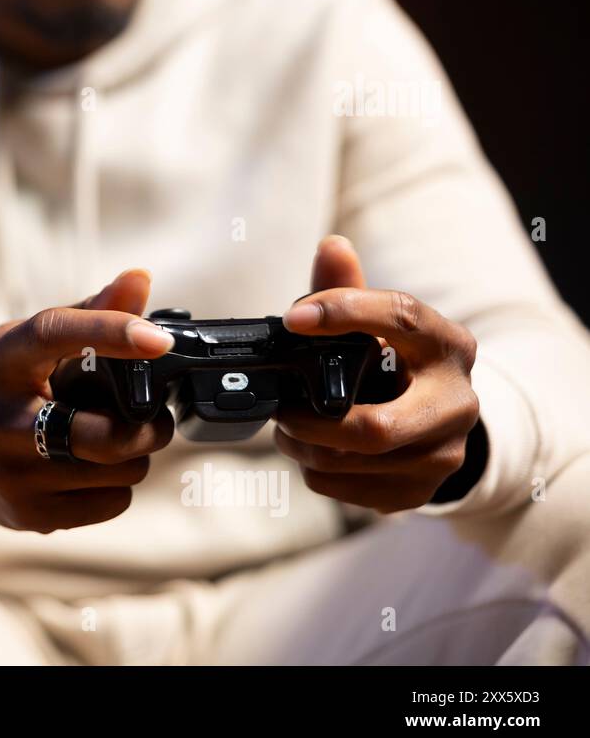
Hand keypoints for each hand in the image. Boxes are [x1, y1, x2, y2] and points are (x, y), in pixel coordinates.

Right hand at [0, 269, 175, 533]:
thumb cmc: (8, 386)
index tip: (160, 339)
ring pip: (117, 471)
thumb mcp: (32, 342)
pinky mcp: (27, 515)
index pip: (55, 335)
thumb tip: (140, 277)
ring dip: (135, 455)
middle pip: (103, 434)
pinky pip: (111, 504)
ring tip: (119, 440)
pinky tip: (95, 470)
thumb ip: (90, 311)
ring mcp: (9, 474)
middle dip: (147, 426)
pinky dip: (119, 487)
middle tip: (154, 415)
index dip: (111, 331)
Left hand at [274, 235, 481, 512]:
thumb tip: (331, 246)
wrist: (442, 421)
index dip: (344, 312)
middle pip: (377, 427)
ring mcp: (444, 454)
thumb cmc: (401, 361)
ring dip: (304, 448)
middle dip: (312, 422)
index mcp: (448, 345)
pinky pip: (348, 491)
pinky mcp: (421, 491)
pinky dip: (316, 473)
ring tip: (288, 428)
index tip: (292, 318)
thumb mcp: (382, 323)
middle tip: (280, 408)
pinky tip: (311, 453)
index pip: (400, 317)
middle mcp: (458, 402)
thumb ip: (350, 287)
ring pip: (354, 464)